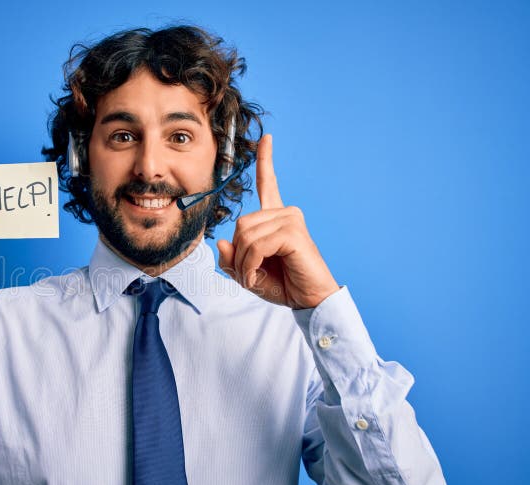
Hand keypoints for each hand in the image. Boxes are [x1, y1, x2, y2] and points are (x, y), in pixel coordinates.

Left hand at [217, 135, 339, 308]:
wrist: (309, 301)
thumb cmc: (284, 285)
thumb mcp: (248, 273)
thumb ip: (232, 258)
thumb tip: (221, 241)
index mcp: (276, 217)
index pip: (269, 184)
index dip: (265, 161)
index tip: (267, 139)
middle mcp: (286, 213)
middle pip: (240, 224)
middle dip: (238, 255)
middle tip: (250, 275)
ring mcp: (291, 220)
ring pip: (245, 236)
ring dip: (244, 264)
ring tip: (256, 278)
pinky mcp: (293, 233)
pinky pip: (256, 246)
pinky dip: (250, 266)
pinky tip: (258, 277)